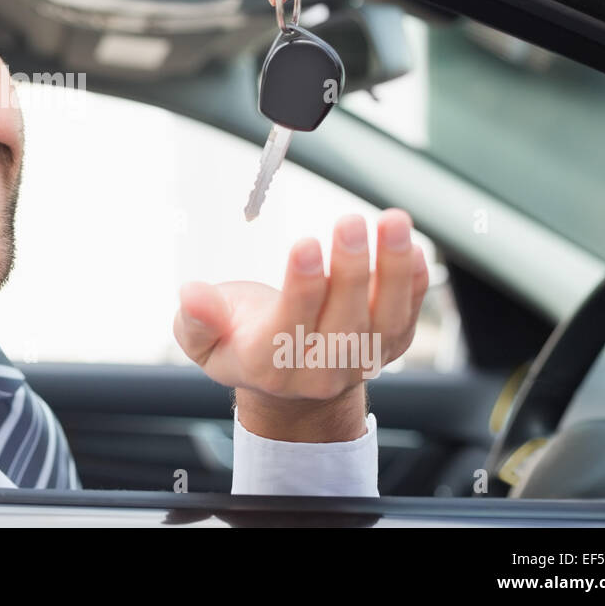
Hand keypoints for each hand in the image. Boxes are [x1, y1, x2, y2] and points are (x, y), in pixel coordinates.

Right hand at [173, 210, 429, 441]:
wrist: (287, 383)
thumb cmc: (241, 344)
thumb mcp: (202, 342)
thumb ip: (195, 321)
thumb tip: (191, 294)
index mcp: (270, 366)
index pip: (291, 324)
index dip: (302, 285)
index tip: (307, 244)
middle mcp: (320, 370)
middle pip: (344, 321)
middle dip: (351, 269)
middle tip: (349, 222)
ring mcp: (358, 361)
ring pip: (385, 318)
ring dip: (392, 268)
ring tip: (392, 222)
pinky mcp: (386, 347)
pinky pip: (407, 316)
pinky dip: (414, 283)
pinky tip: (413, 247)